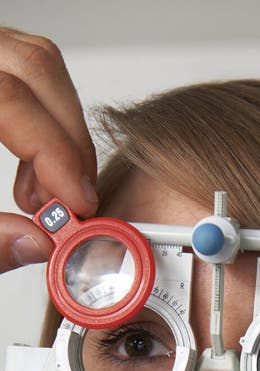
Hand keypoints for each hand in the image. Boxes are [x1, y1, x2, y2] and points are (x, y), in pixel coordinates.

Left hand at [0, 27, 97, 272]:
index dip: (54, 153)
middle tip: (78, 201)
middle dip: (69, 142)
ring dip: (60, 131)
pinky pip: (21, 73)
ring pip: (34, 64)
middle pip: (33, 68)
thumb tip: (36, 244)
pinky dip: (42, 121)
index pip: (9, 97)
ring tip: (51, 194)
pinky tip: (31, 173)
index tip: (79, 204)